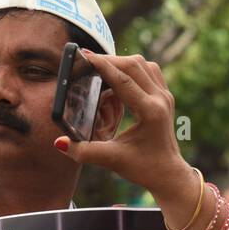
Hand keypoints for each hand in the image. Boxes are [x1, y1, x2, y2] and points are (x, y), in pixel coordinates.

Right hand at [57, 51, 194, 208]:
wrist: (169, 174)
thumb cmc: (144, 169)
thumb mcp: (112, 161)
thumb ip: (84, 152)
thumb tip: (59, 143)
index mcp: (150, 112)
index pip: (123, 80)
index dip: (103, 65)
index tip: (85, 56)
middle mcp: (161, 99)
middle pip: (134, 65)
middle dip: (109, 60)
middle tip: (88, 59)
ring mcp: (165, 96)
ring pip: (143, 64)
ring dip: (121, 62)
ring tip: (101, 67)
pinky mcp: (165, 96)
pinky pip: (149, 71)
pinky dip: (132, 68)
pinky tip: (118, 75)